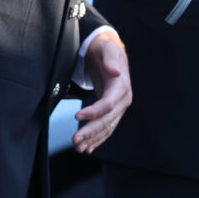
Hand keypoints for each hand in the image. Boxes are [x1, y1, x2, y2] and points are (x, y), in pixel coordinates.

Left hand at [74, 30, 131, 153]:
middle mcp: (123, 99)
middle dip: (91, 131)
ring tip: (79, 148)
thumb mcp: (107, 49)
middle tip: (74, 140)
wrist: (110, 53)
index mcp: (122, 85)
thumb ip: (110, 59)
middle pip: (107, 120)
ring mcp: (119, 107)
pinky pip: (107, 128)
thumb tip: (115, 71)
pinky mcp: (113, 111)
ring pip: (107, 127)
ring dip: (93, 139)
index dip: (94, 112)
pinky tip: (88, 148)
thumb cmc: (106, 49)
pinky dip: (98, 139)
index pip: (108, 104)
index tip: (77, 115)